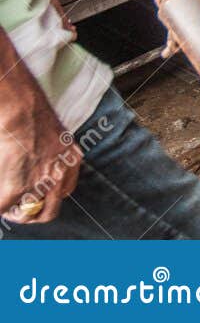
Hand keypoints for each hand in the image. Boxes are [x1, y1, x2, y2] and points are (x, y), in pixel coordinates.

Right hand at [0, 77, 77, 224]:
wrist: (20, 109)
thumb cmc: (30, 112)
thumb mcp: (53, 134)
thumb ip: (49, 153)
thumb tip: (32, 164)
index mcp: (71, 159)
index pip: (64, 191)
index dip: (46, 197)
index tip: (33, 196)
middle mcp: (60, 174)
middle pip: (48, 210)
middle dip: (30, 213)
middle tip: (14, 210)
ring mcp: (39, 184)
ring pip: (25, 214)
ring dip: (12, 211)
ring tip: (4, 203)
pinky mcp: (17, 188)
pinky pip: (3, 208)